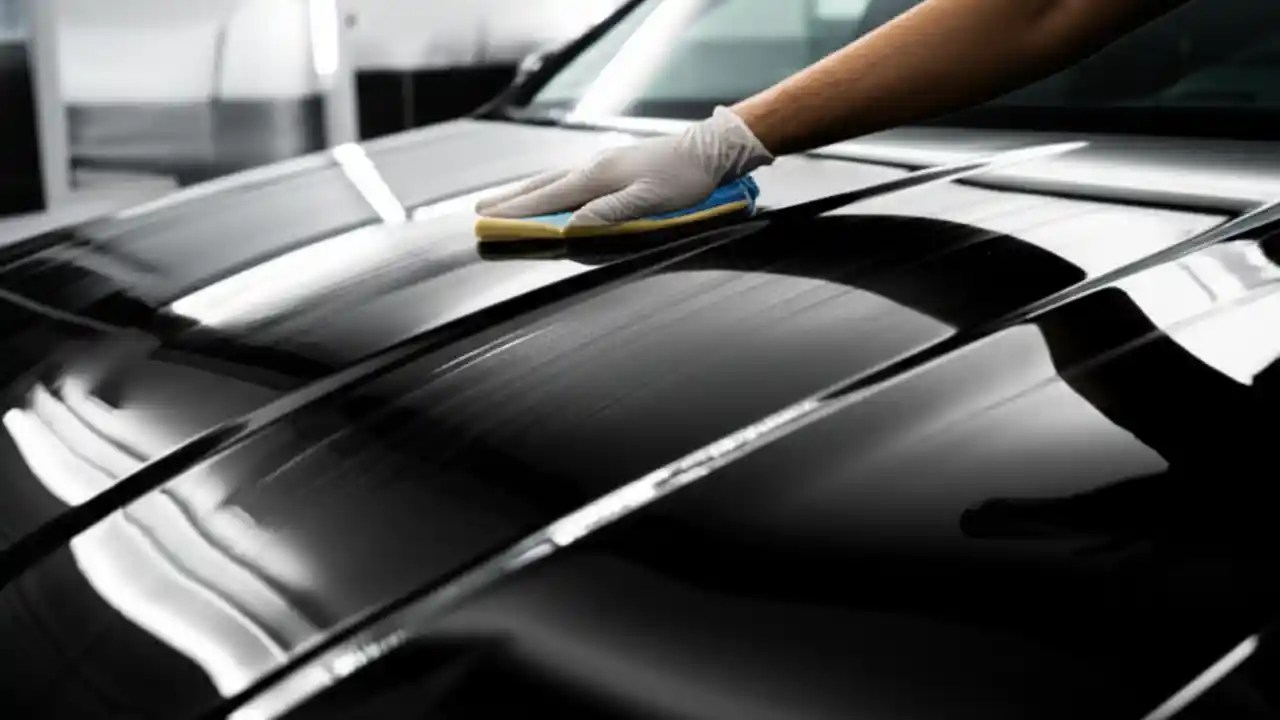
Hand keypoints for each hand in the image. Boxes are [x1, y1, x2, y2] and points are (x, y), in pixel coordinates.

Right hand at [475, 106, 772, 226]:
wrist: (711, 150)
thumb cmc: (685, 179)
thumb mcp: (650, 200)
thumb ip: (610, 213)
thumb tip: (572, 226)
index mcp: (598, 178)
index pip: (549, 199)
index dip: (518, 212)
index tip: (488, 220)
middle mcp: (594, 168)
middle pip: (544, 186)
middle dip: (511, 200)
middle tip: (481, 210)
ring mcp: (603, 165)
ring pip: (555, 181)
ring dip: (527, 193)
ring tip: (505, 201)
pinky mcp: (615, 166)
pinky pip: (571, 180)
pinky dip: (550, 188)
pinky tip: (551, 192)